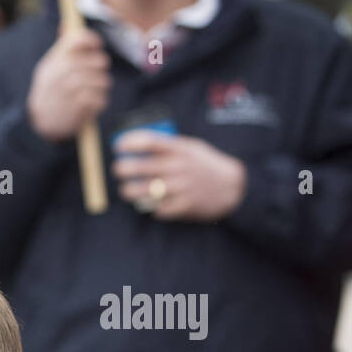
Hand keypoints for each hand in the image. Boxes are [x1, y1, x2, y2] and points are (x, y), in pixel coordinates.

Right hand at [27, 28, 110, 142]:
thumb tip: (67, 24)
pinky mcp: (78, 107)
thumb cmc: (47, 91)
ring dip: (100, 87)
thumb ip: (61, 48)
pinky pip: (100, 99)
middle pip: (98, 61)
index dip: (93, 40)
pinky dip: (98, 103)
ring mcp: (70, 91)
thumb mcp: (48, 68)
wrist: (37, 123)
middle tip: (95, 74)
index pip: (80, 40)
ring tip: (90, 92)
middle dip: (100, 68)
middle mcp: (62, 73)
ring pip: (102, 82)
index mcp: (55, 60)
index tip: (96, 46)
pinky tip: (88, 105)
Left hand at [112, 131, 246, 221]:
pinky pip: (159, 209)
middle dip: (124, 168)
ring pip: (145, 190)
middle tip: (117, 169)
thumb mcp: (192, 148)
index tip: (118, 145)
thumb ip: (169, 147)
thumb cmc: (206, 165)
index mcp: (181, 149)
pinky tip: (152, 204)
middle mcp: (180, 167)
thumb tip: (136, 145)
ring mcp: (181, 187)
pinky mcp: (184, 205)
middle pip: (142, 167)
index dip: (130, 142)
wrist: (234, 186)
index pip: (151, 142)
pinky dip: (153, 207)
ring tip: (126, 190)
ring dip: (130, 191)